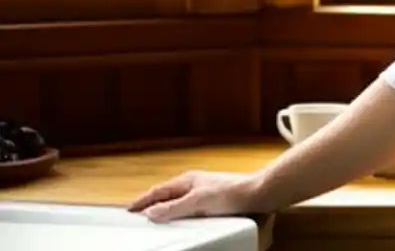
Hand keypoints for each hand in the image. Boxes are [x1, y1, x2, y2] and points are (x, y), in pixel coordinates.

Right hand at [128, 170, 263, 222]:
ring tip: (154, 220)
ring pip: (177, 201)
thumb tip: (150, 213)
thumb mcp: (198, 202)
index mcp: (187, 180)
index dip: (142, 201)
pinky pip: (189, 207)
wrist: (258, 194)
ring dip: (165, 209)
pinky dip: (179, 214)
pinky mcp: (213, 201)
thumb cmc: (231, 194)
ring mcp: (204, 191)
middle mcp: (194, 184)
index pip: (158, 191)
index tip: (128, 210)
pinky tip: (181, 221)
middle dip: (151, 204)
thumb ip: (174, 208)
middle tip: (137, 216)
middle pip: (166, 195)